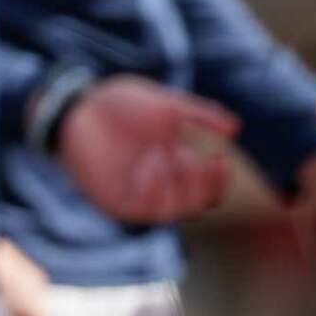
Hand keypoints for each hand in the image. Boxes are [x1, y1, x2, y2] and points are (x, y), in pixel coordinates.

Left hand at [57, 75, 239, 224]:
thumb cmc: (121, 104)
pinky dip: (151, 192)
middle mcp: (160, 184)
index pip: (207, 189)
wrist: (78, 104)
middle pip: (195, 204)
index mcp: (176, 165)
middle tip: (187, 155)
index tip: (220, 159)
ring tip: (162, 155)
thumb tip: (236, 128)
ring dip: (175, 185)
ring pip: (172, 210)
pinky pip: (141, 210)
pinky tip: (149, 167)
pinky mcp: (113, 199)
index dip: (218, 181)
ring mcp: (137, 194)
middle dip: (198, 183)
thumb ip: (200, 115)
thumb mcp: (166, 105)